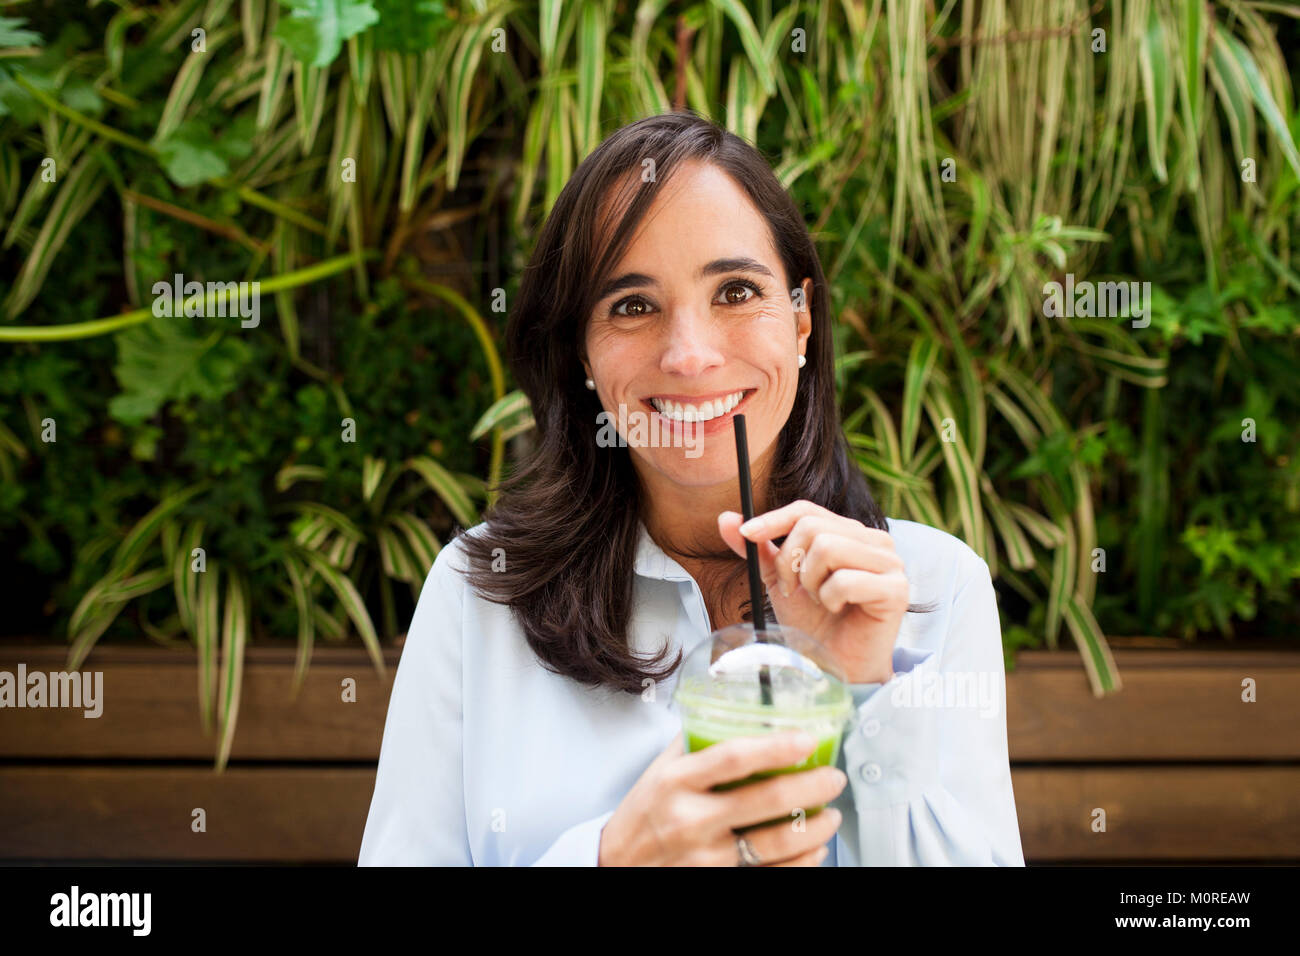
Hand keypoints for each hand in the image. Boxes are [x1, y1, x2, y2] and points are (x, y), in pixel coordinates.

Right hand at [597, 731, 847, 865]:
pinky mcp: (716, 881)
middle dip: (812, 787)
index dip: (775, 747)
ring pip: (775, 844)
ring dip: (814, 829)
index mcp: (676, 780)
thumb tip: (739, 710)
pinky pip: (771, 875)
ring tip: (832, 816)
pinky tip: (813, 850)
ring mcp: (705, 857)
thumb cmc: (643, 814)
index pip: (732, 757)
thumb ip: (695, 743)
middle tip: (834, 778)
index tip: (807, 740)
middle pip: (765, 801)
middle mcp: (691, 818)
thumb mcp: (659, 771)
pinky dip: (801, 863)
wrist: (616, 867)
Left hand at [718, 500, 908, 683]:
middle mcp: (875, 541)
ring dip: (811, 581)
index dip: (774, 519)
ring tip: (818, 601)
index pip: (807, 509)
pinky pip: (846, 580)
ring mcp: (891, 563)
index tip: (747, 534)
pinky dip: (830, 599)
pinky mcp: (897, 589)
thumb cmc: (814, 623)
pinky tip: (837, 611)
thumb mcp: (779, 580)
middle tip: (792, 590)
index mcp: (850, 533)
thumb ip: (758, 550)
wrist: (835, 666)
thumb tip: (726, 518)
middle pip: (814, 526)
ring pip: (829, 548)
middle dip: (790, 562)